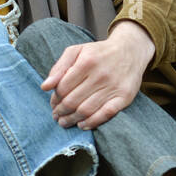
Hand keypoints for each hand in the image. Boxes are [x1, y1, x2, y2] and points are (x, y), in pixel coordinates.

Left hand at [40, 20, 154, 129]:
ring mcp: (113, 87)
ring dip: (72, 119)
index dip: (55, 98)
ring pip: (86, 109)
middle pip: (73, 100)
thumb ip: (59, 67)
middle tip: (56, 116)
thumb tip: (45, 86)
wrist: (130, 51)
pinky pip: (105, 114)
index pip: (63, 87)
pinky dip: (92, 122)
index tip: (53, 103)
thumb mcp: (76, 51)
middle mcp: (100, 75)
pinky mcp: (124, 97)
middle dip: (61, 111)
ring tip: (64, 122)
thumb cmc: (98, 53)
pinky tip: (82, 125)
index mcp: (86, 62)